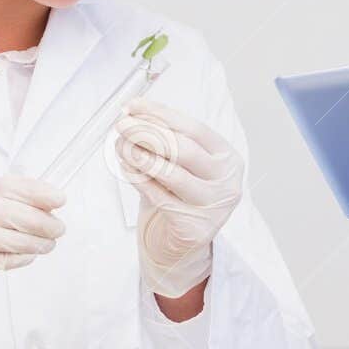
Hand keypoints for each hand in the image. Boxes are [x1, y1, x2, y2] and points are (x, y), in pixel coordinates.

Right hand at [0, 177, 65, 348]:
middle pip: (2, 209)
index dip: (34, 191)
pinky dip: (15, 260)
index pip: (1, 185)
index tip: (58, 198)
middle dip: (38, 219)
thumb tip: (46, 207)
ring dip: (31, 241)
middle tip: (58, 228)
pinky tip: (27, 259)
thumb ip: (1, 214)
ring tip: (47, 245)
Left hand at [113, 97, 243, 298]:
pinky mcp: (194, 227)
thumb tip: (133, 112)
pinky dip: (139, 180)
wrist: (183, 242)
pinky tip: (126, 168)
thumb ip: (164, 138)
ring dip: (140, 156)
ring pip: (171, 174)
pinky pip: (159, 197)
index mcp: (227, 157)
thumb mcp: (181, 163)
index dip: (162, 114)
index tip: (134, 106)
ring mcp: (213, 206)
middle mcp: (227, 180)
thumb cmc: (180, 195)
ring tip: (120, 145)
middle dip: (148, 132)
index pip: (194, 128)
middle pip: (184, 148)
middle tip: (122, 125)